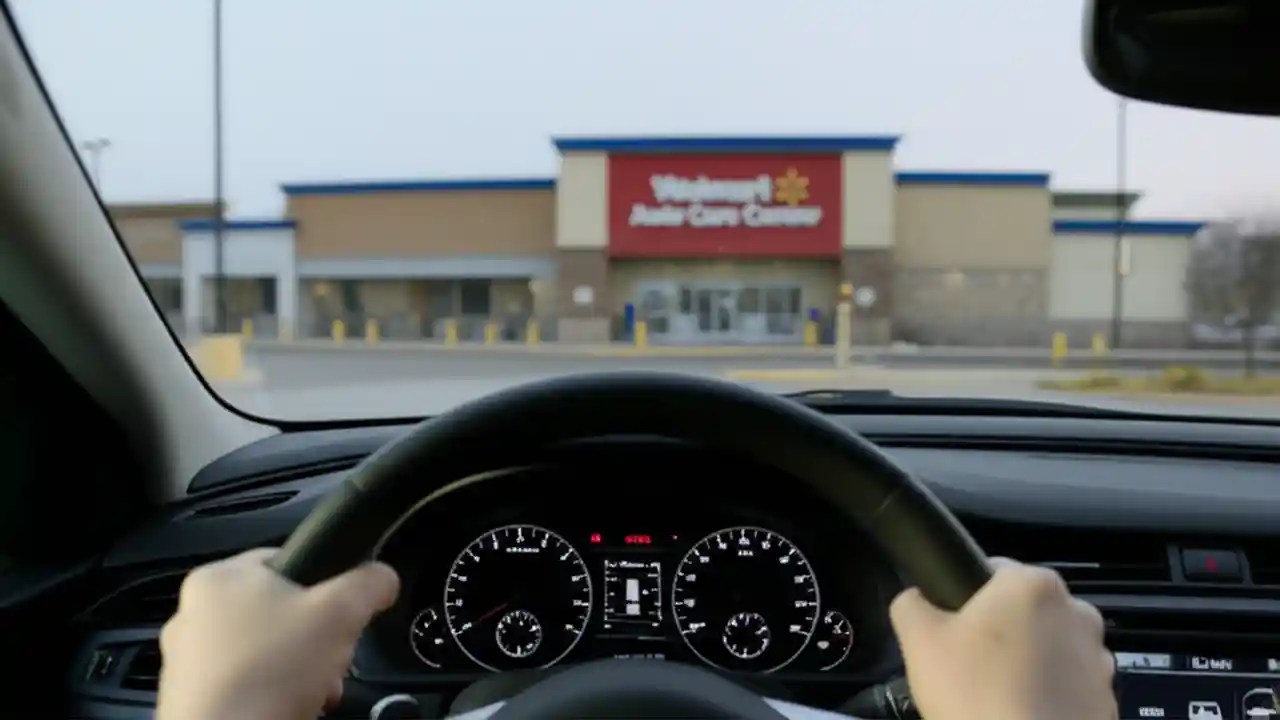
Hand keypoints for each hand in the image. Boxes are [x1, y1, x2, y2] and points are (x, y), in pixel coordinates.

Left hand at [156, 548, 399, 719]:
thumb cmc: (275, 668)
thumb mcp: (340, 614)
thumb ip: (369, 583)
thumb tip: (384, 576)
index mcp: (218, 577)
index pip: (285, 561)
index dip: (323, 586)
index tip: (340, 617)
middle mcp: (191, 613)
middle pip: (277, 612)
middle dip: (314, 639)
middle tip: (331, 661)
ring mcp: (184, 660)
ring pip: (262, 652)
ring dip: (296, 670)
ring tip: (314, 692)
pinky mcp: (188, 699)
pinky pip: (243, 684)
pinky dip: (269, 695)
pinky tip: (287, 709)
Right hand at [890, 559, 1115, 719]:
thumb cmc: (972, 692)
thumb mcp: (918, 640)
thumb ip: (911, 603)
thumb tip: (916, 598)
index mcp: (1032, 583)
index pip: (993, 571)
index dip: (968, 600)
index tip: (954, 633)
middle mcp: (1076, 610)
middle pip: (1026, 610)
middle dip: (1003, 631)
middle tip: (971, 667)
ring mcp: (1099, 657)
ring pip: (1051, 647)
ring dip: (1031, 662)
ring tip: (999, 696)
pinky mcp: (1108, 699)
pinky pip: (1071, 685)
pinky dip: (1051, 694)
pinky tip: (1024, 714)